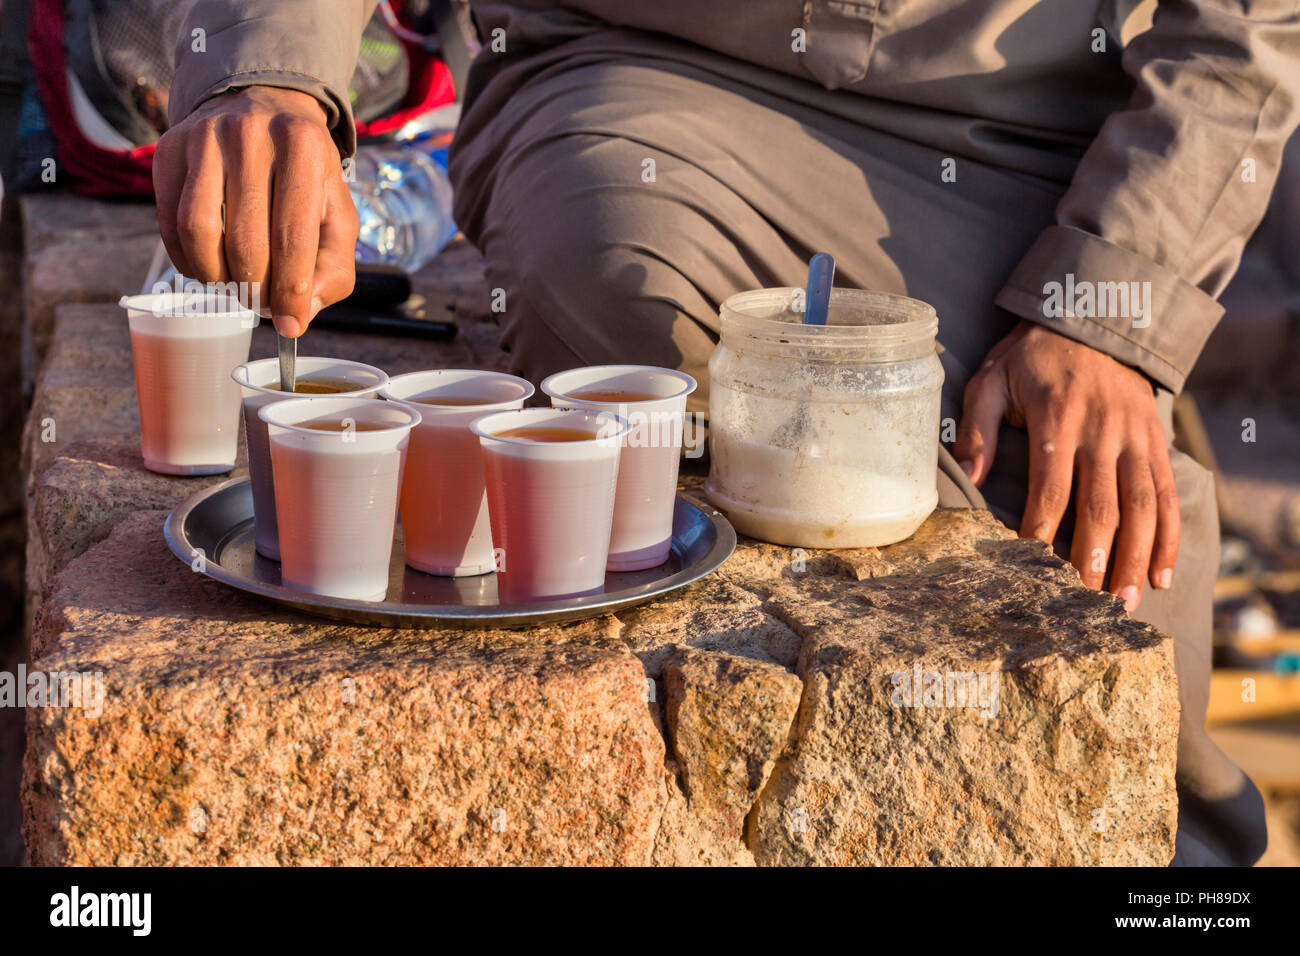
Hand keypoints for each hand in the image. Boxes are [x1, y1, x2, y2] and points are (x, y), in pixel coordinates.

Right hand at [152, 86, 358, 336]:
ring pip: (199, 233)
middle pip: (245, 241)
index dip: (290, 291)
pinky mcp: (168, 150)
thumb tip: (300, 314)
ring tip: (236, 286)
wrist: (262, 106)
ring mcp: (203, 138)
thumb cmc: (305, 174)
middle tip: (262, 302)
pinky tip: (211, 268)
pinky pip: (169, 224)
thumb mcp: (336, 211)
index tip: (290, 322)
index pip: (293, 237)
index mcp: (303, 147)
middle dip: (256, 287)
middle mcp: (250, 135)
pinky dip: (190, 262)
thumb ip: (333, 266)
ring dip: (218, 277)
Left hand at [954, 321, 1178, 611]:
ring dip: (1137, 558)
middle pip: (1103, 506)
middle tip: (1087, 604)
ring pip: (1142, 507)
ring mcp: (1135, 437)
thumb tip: (970, 476)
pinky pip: (1166, 494)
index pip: (1051, 487)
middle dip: (1096, 559)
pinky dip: (1169, 537)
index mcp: (1059, 418)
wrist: (1092, 317)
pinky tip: (1162, 573)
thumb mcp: (992, 379)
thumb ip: (979, 426)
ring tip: (1125, 602)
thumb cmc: (1030, 357)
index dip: (1041, 531)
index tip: (1032, 567)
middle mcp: (1103, 431)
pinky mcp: (1156, 441)